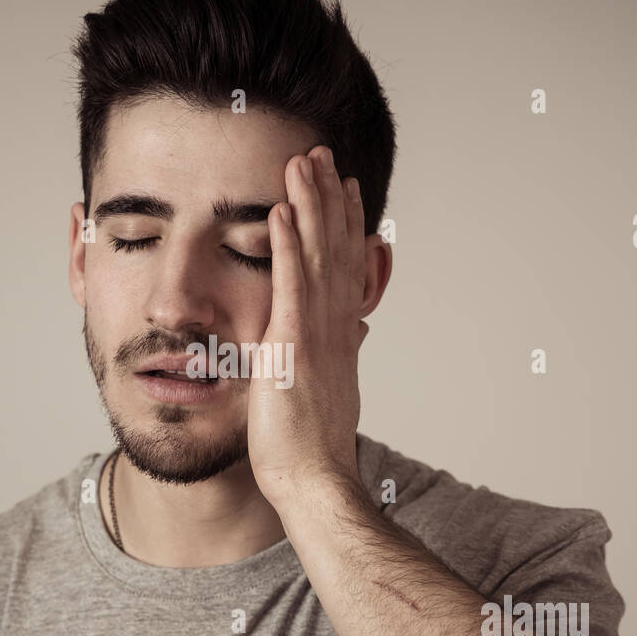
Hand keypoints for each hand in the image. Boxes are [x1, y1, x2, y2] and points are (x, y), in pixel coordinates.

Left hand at [247, 145, 369, 512]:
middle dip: (328, 199)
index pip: (344, 267)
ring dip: (309, 206)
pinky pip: (289, 286)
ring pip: (316, 256)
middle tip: (323, 155)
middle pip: (335, 249)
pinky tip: (279, 212)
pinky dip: (287, 246)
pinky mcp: (292, 346)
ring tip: (302, 163)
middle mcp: (334, 326)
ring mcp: (316, 333)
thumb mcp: (334, 390)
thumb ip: (342, 354)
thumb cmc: (314, 447)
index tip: (343, 189)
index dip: (345, 225)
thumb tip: (356, 333)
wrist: (314, 479)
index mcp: (339, 335)